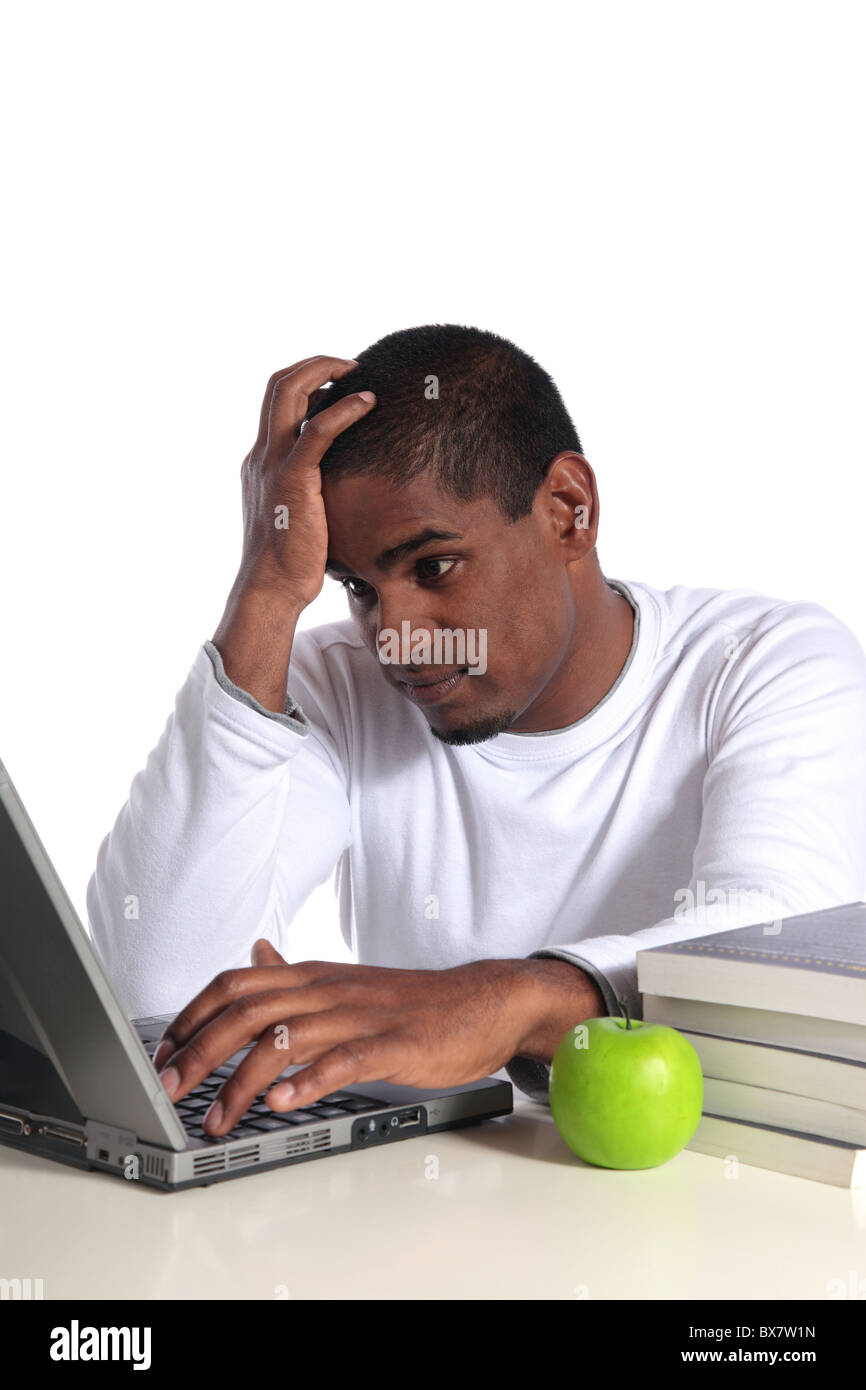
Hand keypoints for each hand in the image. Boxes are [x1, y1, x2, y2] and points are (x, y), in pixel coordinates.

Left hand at [153, 940, 538, 1135]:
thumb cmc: (411, 1001)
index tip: (162, 1054)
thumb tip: (255, 955)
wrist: (483, 1001)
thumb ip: (296, 974)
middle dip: (199, 1053)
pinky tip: (281, 1104)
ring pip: (285, 1039)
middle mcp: (328, 990)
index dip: (191, 1017)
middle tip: (168, 1090)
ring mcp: (360, 1015)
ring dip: (241, 1082)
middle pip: (247, 1011)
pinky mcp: (392, 1044)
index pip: (234, 985)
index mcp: (312, 976)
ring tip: (216, 1117)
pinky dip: (307, 1082)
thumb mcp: (345, 980)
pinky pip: (342, 1060)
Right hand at [211, 354, 375, 708]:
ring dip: (325, 371)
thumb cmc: (291, 562)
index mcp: (261, 461)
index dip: (305, 381)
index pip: (276, 401)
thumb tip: (342, 490)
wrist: (271, 589)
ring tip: (358, 370)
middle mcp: (262, 454)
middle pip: (278, 383)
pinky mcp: (294, 478)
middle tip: (349, 364)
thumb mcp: (299, 516)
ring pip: (290, 391)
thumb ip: (312, 493)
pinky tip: (368, 402)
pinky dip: (344, 408)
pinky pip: (318, 429)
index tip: (336, 381)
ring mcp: (274, 463)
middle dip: (314, 364)